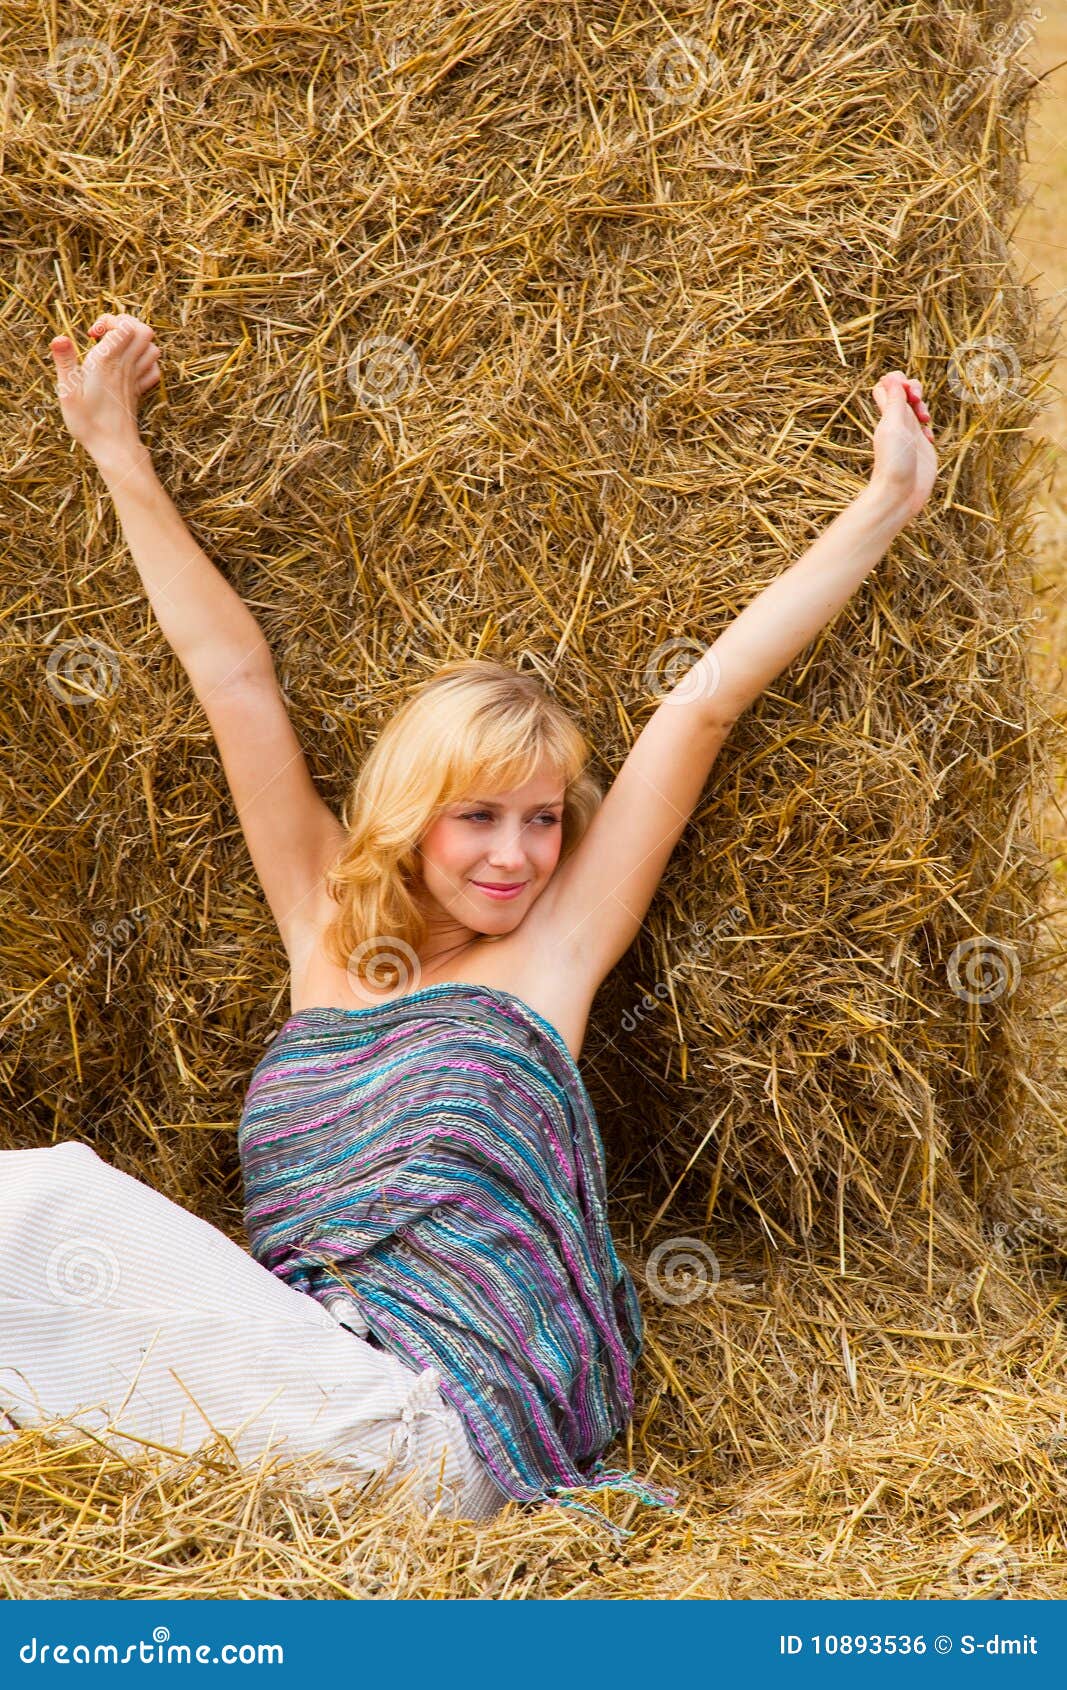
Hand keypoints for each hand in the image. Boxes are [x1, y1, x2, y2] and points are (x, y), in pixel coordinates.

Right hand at [48, 312, 161, 459]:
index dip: (109, 321)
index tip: (92, 334)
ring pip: (152, 347)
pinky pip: (153, 368)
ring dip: (135, 341)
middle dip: (124, 324)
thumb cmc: (88, 423)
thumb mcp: (68, 393)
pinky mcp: (140, 390)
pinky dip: (145, 361)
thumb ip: (65, 362)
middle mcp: (125, 367)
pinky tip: (128, 366)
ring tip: (116, 348)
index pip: (123, 325)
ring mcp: (136, 379)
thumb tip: (59, 337)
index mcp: (107, 363)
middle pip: (142, 330)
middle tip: (106, 336)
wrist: (114, 449)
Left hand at [869, 370, 936, 520]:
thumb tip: (890, 377)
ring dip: (924, 407)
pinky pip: (925, 430)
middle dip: (915, 389)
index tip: (907, 391)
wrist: (900, 494)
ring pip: (915, 409)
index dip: (898, 380)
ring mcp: (908, 435)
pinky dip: (930, 429)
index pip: (885, 386)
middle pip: (903, 393)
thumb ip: (894, 402)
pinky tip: (929, 441)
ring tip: (925, 421)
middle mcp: (897, 422)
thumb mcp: (894, 426)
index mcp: (887, 415)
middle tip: (917, 401)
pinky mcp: (920, 448)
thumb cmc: (895, 462)